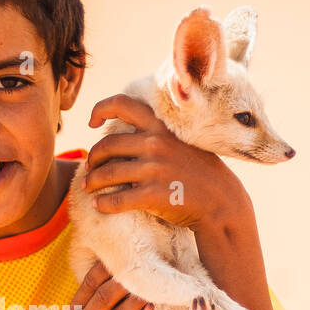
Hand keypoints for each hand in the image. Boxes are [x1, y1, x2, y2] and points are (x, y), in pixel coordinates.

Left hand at [83, 93, 246, 231]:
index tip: (92, 123)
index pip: (122, 104)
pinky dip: (103, 203)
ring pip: (107, 174)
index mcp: (161, 126)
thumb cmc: (200, 171)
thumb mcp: (184, 140)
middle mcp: (154, 143)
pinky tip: (99, 205)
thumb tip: (127, 132)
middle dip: (92, 158)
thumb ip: (158, 133)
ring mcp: (153, 170)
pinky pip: (117, 199)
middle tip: (89, 167)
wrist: (221, 201)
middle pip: (107, 146)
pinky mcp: (152, 195)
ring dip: (92, 182)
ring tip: (88, 187)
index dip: (100, 109)